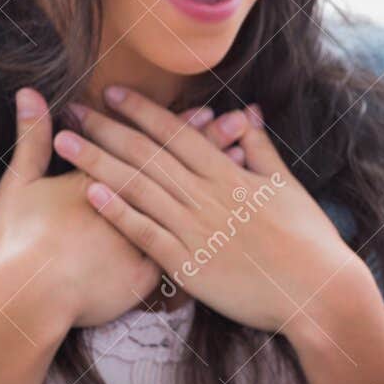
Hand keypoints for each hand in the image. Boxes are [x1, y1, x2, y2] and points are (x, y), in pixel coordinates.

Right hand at [0, 89, 249, 330]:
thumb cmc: (18, 244)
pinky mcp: (152, 272)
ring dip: (221, 182)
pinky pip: (189, 252)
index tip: (208, 110)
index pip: (154, 147)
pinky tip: (235, 219)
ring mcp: (149, 241)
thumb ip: (30, 138)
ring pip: (194, 207)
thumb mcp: (21, 185)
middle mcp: (138, 208)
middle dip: (215, 145)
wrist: (28, 301)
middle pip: (184, 170)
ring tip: (244, 160)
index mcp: (112, 179)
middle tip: (241, 121)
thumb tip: (29, 93)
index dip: (182, 128)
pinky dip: (212, 233)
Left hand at [52, 85, 376, 334]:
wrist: (317, 290)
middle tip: (72, 109)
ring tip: (65, 143)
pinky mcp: (190, 265)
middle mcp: (208, 196)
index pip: (178, 134)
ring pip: (139, 189)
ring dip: (99, 163)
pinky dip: (119, 213)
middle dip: (107, 129)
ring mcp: (196, 230)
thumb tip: (248, 112)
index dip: (143, 111)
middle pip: (148, 155)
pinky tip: (91, 194)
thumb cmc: (309, 238)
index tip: (112, 93)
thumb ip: (260, 149)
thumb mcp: (287, 186)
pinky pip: (147, 234)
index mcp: (231, 175)